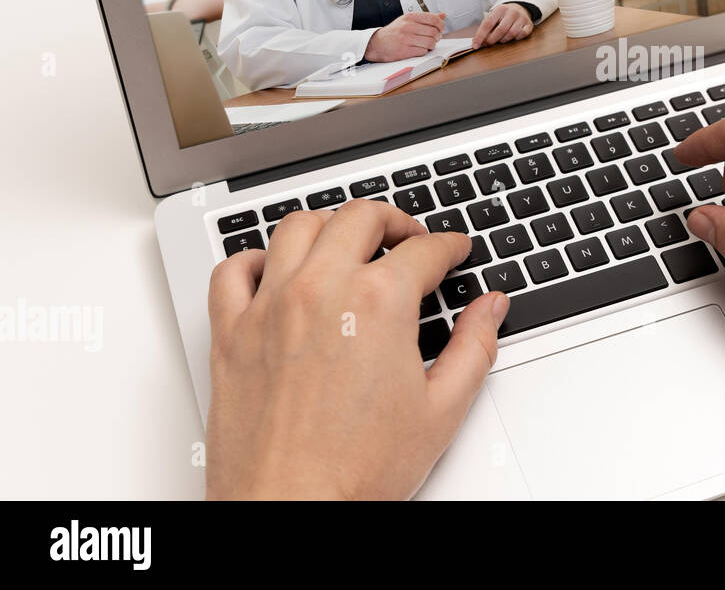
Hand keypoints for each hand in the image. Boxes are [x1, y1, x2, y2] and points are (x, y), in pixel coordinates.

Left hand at [204, 199, 508, 499]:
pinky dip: (255, 259)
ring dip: (330, 224)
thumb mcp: (442, 410)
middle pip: (361, 217)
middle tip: (410, 237)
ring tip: (349, 241)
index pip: (425, 249)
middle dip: (395, 219)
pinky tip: (276, 269)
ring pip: (297, 226)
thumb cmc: (356, 473)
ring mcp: (270, 307)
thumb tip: (490, 309)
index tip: (455, 250)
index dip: (450, 245)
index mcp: (379, 303)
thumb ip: (475, 346)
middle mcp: (321, 290)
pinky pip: (232, 270)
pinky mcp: (231, 333)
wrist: (290, 512)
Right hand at [365, 11, 445, 61]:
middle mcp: (408, 26)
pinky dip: (424, 51)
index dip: (440, 25)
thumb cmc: (394, 32)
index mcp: (410, 17)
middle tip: (434, 38)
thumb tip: (442, 15)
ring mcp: (406, 39)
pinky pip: (423, 51)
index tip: (440, 28)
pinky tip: (419, 49)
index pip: (433, 18)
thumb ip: (426, 18)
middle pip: (434, 32)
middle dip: (437, 37)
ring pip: (430, 42)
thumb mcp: (408, 20)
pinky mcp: (405, 50)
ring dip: (432, 45)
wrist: (377, 43)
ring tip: (427, 44)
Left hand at [472, 3, 532, 48]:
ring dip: (504, 40)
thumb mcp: (494, 17)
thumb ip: (486, 28)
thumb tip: (477, 42)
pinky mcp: (529, 24)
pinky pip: (522, 35)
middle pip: (500, 30)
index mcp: (500, 9)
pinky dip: (516, 39)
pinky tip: (512, 37)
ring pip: (511, 34)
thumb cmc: (504, 16)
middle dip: (492, 40)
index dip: (480, 36)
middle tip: (487, 44)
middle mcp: (511, 12)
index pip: (488, 23)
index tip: (475, 45)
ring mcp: (521, 18)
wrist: (520, 8)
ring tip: (500, 40)